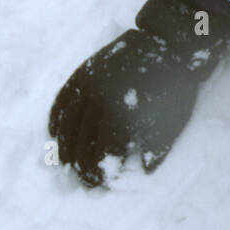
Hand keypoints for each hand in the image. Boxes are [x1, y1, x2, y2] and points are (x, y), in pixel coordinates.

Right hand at [48, 0, 229, 186]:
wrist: (169, 43)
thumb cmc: (176, 86)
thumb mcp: (174, 121)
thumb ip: (157, 149)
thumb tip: (142, 173)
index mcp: (122, 115)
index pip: (103, 155)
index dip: (100, 173)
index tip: (99, 186)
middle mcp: (99, 102)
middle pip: (82, 144)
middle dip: (81, 168)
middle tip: (82, 184)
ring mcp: (88, 85)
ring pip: (67, 124)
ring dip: (64, 149)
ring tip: (65, 166)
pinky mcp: (84, 72)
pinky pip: (62, 100)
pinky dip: (56, 119)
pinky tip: (53, 134)